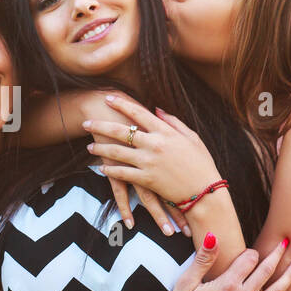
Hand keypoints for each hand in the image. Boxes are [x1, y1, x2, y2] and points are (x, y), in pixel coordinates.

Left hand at [84, 94, 220, 234]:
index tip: (106, 98)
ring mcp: (149, 162)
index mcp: (166, 132)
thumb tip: (156, 109)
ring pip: (117, 153)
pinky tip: (102, 168)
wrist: (205, 192)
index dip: (120, 104)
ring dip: (101, 149)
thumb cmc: (201, 164)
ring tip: (89, 146)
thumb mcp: (192, 138)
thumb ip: (174, 122)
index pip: (138, 113)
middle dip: (101, 125)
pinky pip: (123, 174)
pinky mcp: (146, 180)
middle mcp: (154, 144)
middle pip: (121, 131)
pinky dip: (111, 171)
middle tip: (86, 122)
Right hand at [153, 234, 290, 290]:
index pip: (248, 259)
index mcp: (228, 283)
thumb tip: (214, 236)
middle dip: (277, 254)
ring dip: (290, 277)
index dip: (250, 252)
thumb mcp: (186, 282)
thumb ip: (203, 259)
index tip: (248, 253)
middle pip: (266, 270)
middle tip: (287, 243)